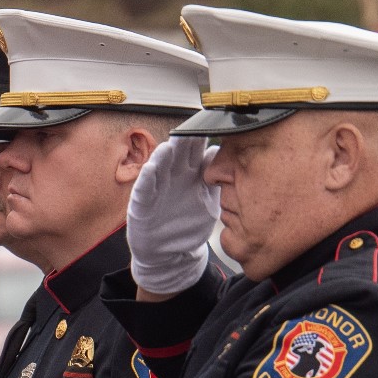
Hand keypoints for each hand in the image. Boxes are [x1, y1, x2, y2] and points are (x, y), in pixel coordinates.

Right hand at [128, 137, 220, 294]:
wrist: (169, 253)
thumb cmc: (189, 226)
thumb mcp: (210, 203)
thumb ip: (220, 183)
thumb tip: (233, 158)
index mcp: (193, 174)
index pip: (199, 149)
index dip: (205, 137)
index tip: (214, 124)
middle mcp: (175, 175)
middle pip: (181, 151)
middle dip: (187, 138)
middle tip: (194, 124)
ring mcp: (158, 187)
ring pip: (162, 164)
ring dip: (166, 153)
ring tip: (173, 143)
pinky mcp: (143, 203)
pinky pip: (146, 187)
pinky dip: (149, 177)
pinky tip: (153, 167)